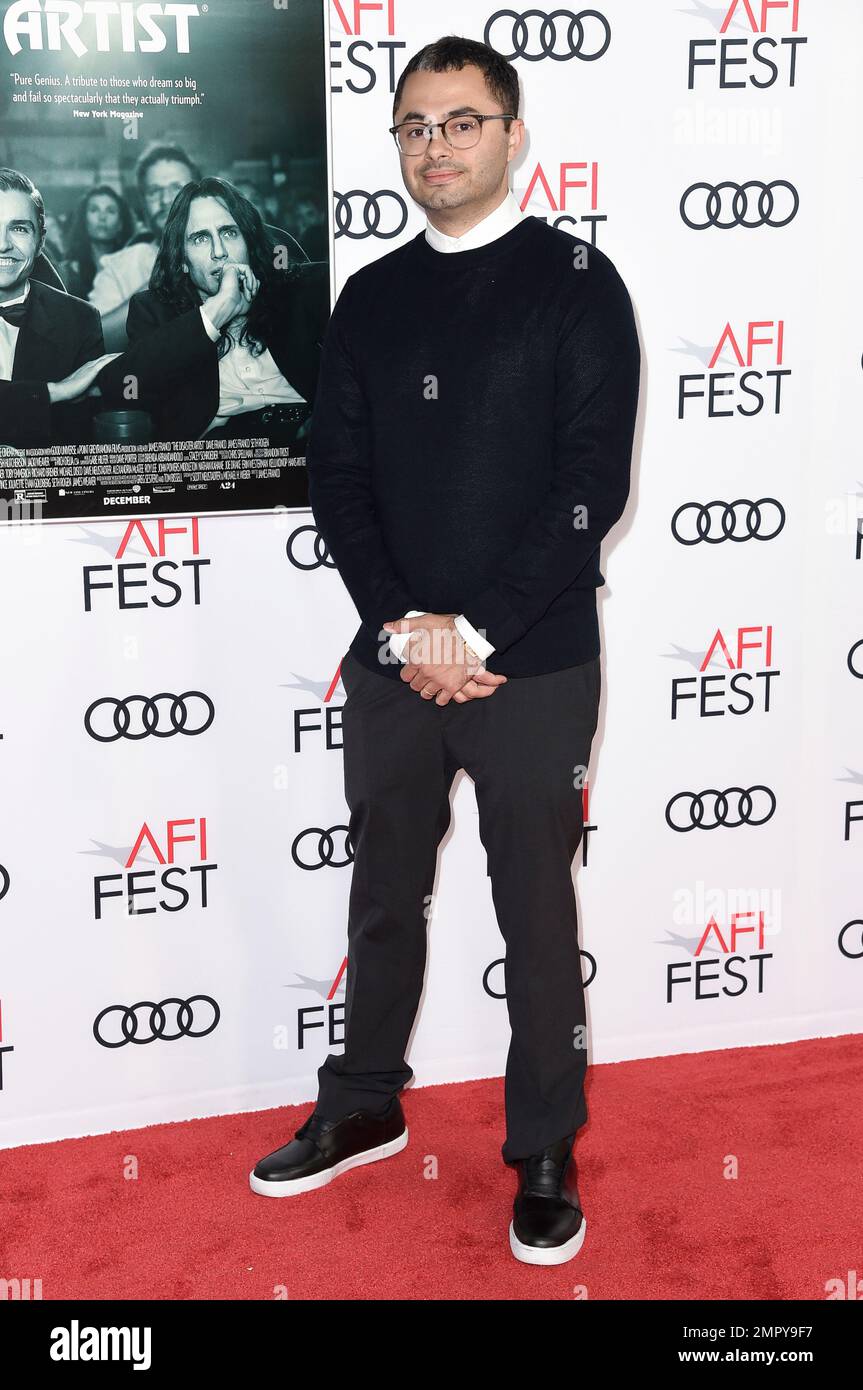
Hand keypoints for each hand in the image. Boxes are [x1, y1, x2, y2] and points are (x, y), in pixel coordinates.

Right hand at [47, 352, 121, 403]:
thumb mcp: (88, 390)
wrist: (64, 391)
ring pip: (107, 358)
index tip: (121, 360)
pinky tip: (120, 357)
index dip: (112, 360)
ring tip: (126, 353)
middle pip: (106, 358)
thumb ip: (97, 389)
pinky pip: (105, 362)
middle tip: (127, 354)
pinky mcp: (93, 370)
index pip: (103, 362)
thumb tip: (105, 391)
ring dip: (116, 355)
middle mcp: (91, 365)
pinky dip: (113, 358)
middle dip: (116, 356)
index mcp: (89, 369)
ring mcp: (91, 366)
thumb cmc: (73, 392)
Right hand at [205, 262, 258, 330]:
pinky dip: (250, 278)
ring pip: (248, 272)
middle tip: (252, 295)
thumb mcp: (248, 296)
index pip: (247, 279)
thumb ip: (252, 288)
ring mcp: (228, 270)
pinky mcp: (230, 267)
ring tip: (250, 293)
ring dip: (252, 283)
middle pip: (248, 275)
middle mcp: (228, 274)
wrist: (228, 306)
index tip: (253, 296)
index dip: (253, 287)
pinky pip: (246, 268)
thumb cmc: (236, 305)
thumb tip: (258, 280)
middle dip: (254, 285)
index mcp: (231, 282)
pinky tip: (248, 287)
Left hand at [382, 612, 506, 705]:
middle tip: (423, 676)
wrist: (471, 637)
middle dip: (417, 681)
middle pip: (415, 686)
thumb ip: (404, 625)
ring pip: (426, 694)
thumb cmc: (448, 628)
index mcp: (417, 659)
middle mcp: (426, 673)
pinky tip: (441, 693)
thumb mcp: (424, 621)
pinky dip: (440, 698)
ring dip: (427, 690)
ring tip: (431, 684)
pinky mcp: (453, 686)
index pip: (405, 676)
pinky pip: (442, 700)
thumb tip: (387, 627)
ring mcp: (439, 681)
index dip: (408, 672)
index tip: (413, 670)